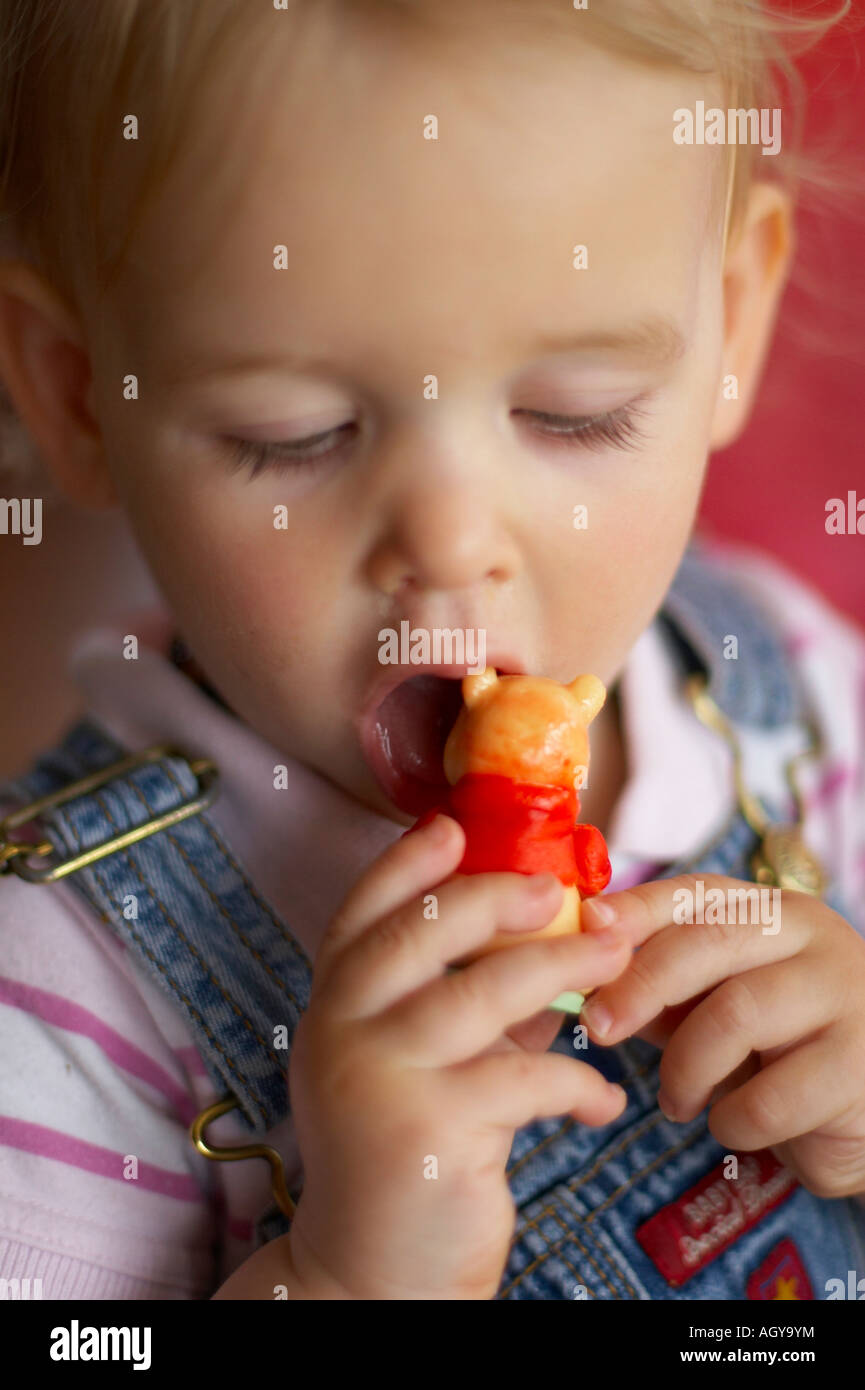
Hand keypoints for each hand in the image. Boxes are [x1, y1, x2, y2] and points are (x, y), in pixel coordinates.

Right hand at [284, 814, 632, 1299]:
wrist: (374, 1273)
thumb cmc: (410, 1152)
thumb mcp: (424, 1065)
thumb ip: (468, 1005)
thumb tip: (554, 943)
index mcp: (334, 1007)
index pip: (361, 912)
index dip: (405, 862)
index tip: (453, 824)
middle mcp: (341, 1032)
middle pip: (420, 932)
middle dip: (496, 897)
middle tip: (556, 890)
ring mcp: (378, 1079)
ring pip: (483, 994)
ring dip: (562, 970)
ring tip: (614, 963)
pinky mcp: (427, 1133)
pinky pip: (525, 1079)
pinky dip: (579, 1085)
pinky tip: (602, 1105)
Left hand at [579, 874, 864, 1198]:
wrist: (861, 1119)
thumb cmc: (775, 1054)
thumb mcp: (712, 1007)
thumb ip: (658, 984)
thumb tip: (574, 968)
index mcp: (771, 911)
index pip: (695, 893)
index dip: (636, 908)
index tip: (586, 925)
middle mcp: (813, 936)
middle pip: (709, 943)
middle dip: (640, 984)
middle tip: (599, 1027)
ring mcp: (844, 994)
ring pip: (735, 1014)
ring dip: (685, 1068)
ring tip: (675, 1102)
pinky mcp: (860, 1062)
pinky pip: (771, 1095)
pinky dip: (732, 1120)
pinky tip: (732, 1127)